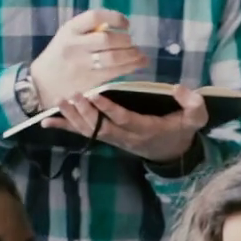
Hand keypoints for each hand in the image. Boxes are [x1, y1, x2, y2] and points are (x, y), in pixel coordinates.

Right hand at [29, 9, 146, 106]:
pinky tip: (137, 64)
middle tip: (132, 42)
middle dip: (126, 40)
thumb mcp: (67, 36)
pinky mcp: (88, 81)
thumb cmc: (59, 56)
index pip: (95, 16)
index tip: (125, 23)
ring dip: (132, 55)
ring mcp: (81, 65)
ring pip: (113, 57)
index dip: (115, 17)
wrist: (42, 84)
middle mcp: (75, 46)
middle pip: (107, 39)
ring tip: (139, 54)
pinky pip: (114, 73)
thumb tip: (117, 27)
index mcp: (69, 30)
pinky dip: (129, 67)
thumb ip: (88, 30)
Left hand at [43, 85, 207, 162]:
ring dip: (72, 118)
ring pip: (89, 131)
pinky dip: (65, 127)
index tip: (95, 94)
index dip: (108, 109)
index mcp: (145, 129)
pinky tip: (46, 121)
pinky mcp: (107, 138)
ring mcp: (114, 139)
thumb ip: (192, 104)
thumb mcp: (195, 119)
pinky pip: (83, 133)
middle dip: (85, 112)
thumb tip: (179, 88)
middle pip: (100, 127)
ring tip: (59, 101)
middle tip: (72, 95)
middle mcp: (125, 137)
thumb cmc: (181, 131)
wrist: (172, 152)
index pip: (124, 119)